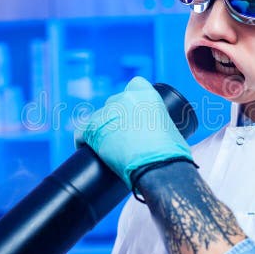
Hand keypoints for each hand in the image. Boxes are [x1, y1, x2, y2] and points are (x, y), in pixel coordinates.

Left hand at [75, 77, 193, 187]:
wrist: (159, 168)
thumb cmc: (172, 155)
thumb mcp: (172, 130)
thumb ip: (163, 126)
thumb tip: (160, 138)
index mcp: (147, 94)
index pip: (135, 85)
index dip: (132, 99)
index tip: (133, 112)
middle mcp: (125, 98)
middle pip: (114, 102)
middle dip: (117, 117)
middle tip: (122, 136)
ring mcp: (108, 112)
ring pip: (98, 118)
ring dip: (102, 129)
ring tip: (107, 148)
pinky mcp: (94, 128)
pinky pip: (82, 131)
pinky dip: (83, 140)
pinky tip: (85, 149)